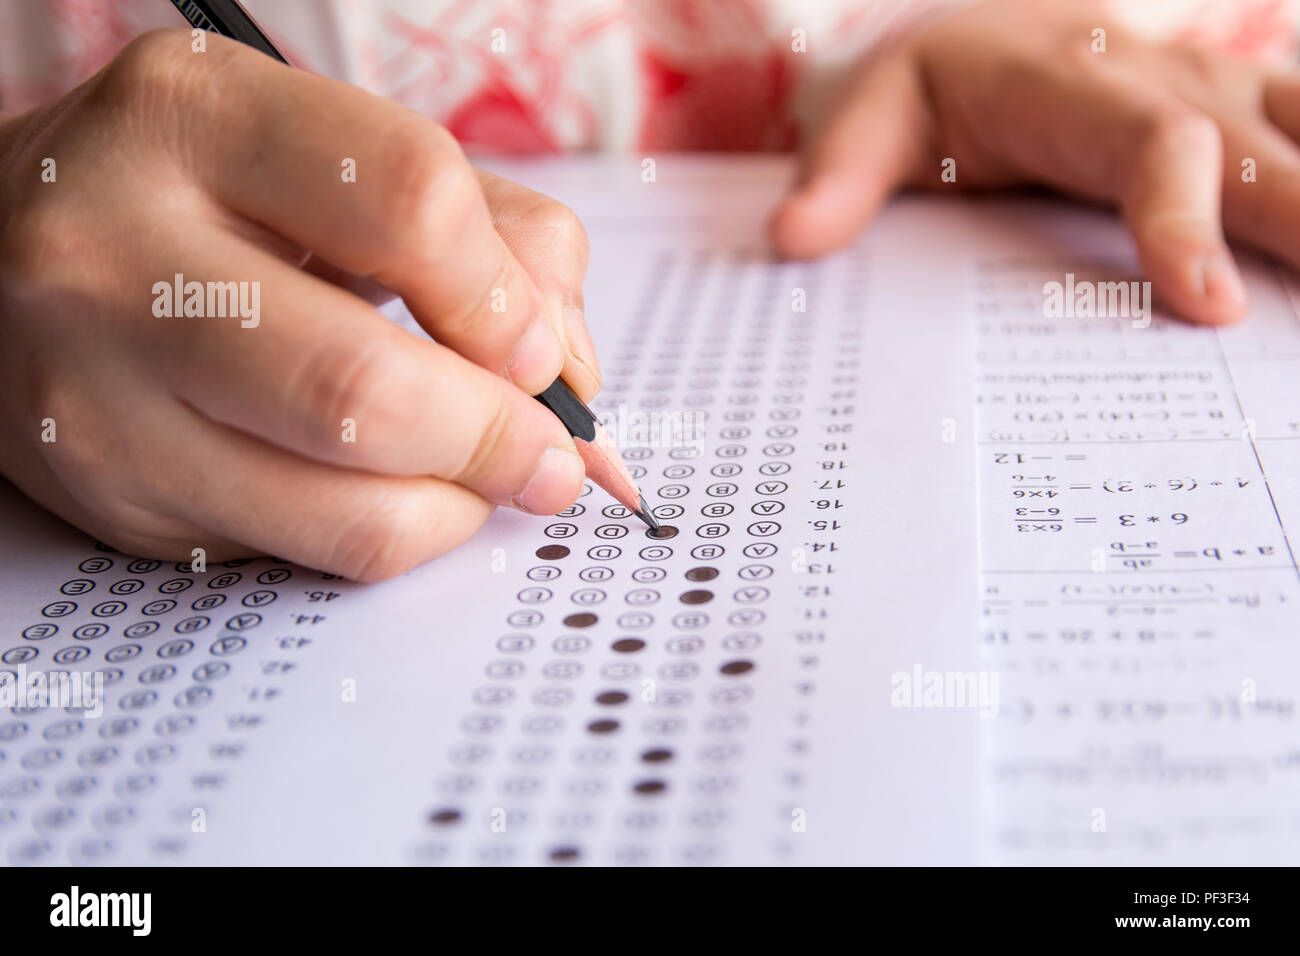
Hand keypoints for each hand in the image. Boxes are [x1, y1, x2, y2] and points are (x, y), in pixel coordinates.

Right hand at [0, 29, 600, 579]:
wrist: (7, 254)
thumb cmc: (212, 200)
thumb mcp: (338, 161)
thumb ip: (489, 237)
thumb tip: (572, 376)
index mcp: (198, 119)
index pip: (409, 201)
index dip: (507, 297)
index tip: (538, 348)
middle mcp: (118, 253)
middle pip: (367, 388)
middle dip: (498, 437)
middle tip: (547, 452)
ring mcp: (103, 393)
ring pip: (345, 507)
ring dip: (459, 505)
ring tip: (484, 474)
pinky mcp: (118, 498)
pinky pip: (307, 554)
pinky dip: (392, 535)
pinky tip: (396, 490)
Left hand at [769, 0, 1299, 324]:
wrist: (980, 29)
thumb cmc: (931, 89)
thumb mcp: (871, 120)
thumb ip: (840, 178)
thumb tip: (793, 242)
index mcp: (1072, 84)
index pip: (1151, 147)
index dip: (1185, 221)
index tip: (1211, 309)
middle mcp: (1162, 80)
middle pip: (1259, 150)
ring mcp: (1212, 92)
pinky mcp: (1237, 112)